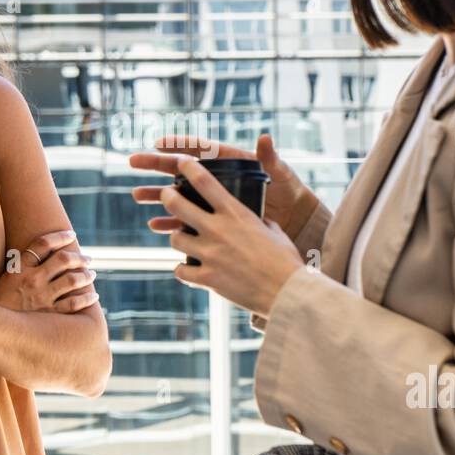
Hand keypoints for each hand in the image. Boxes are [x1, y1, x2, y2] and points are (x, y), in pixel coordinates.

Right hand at [0, 230, 100, 312]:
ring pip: (72, 280)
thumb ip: (19, 268)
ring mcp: (42, 297)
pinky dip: (86, 299)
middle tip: (87, 258)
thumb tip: (36, 256)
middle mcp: (33, 280)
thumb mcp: (3, 280)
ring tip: (91, 274)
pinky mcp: (49, 315)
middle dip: (78, 257)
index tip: (71, 234)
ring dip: (85, 275)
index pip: (43, 244)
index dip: (59, 236)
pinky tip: (93, 296)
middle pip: (63, 260)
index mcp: (19, 268)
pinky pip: (74, 304)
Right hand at [129, 133, 311, 237]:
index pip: (200, 150)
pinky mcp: (212, 221)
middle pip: (180, 170)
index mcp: (229, 162)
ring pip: (179, 196)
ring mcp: (211, 201)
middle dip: (156, 166)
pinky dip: (170, 224)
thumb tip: (265, 138)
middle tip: (132, 162)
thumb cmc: (289, 191)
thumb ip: (269, 157)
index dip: (179, 145)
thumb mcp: (280, 172)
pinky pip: (186, 222)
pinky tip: (155, 226)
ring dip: (156, 195)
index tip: (159, 142)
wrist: (295, 220)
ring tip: (136, 195)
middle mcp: (215, 180)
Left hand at [151, 156, 303, 318]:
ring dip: (177, 237)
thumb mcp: (274, 231)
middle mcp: (218, 229)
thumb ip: (260, 222)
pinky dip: (183, 271)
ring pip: (175, 239)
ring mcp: (210, 254)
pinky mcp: (207, 277)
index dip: (188, 168)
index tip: (181, 162)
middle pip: (177, 205)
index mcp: (236, 213)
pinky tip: (188, 270)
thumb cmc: (285, 261)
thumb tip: (259, 221)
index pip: (205, 182)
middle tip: (166, 195)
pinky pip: (181, 271)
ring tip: (182, 238)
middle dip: (167, 196)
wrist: (287, 292)